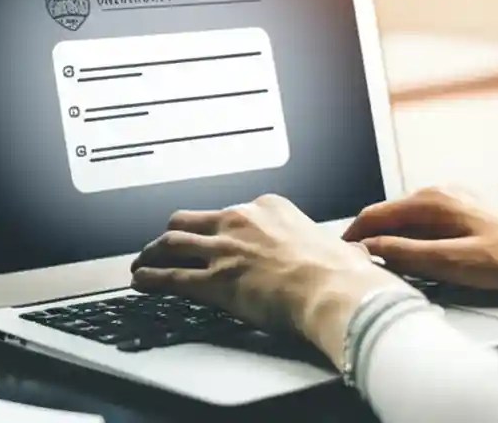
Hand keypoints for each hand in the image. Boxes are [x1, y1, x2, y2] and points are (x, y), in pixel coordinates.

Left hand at [131, 194, 408, 366]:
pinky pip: (171, 277)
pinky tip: (141, 282)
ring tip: (141, 261)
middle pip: (191, 220)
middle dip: (174, 232)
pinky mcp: (214, 281)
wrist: (334, 289)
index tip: (212, 233)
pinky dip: (151, 279)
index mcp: (270, 208)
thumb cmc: (341, 272)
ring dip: (152, 253)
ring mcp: (225, 250)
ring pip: (173, 244)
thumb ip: (334, 247)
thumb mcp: (337, 245)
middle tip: (164, 243)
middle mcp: (242, 222)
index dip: (217, 225)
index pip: (232, 211)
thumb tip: (356, 256)